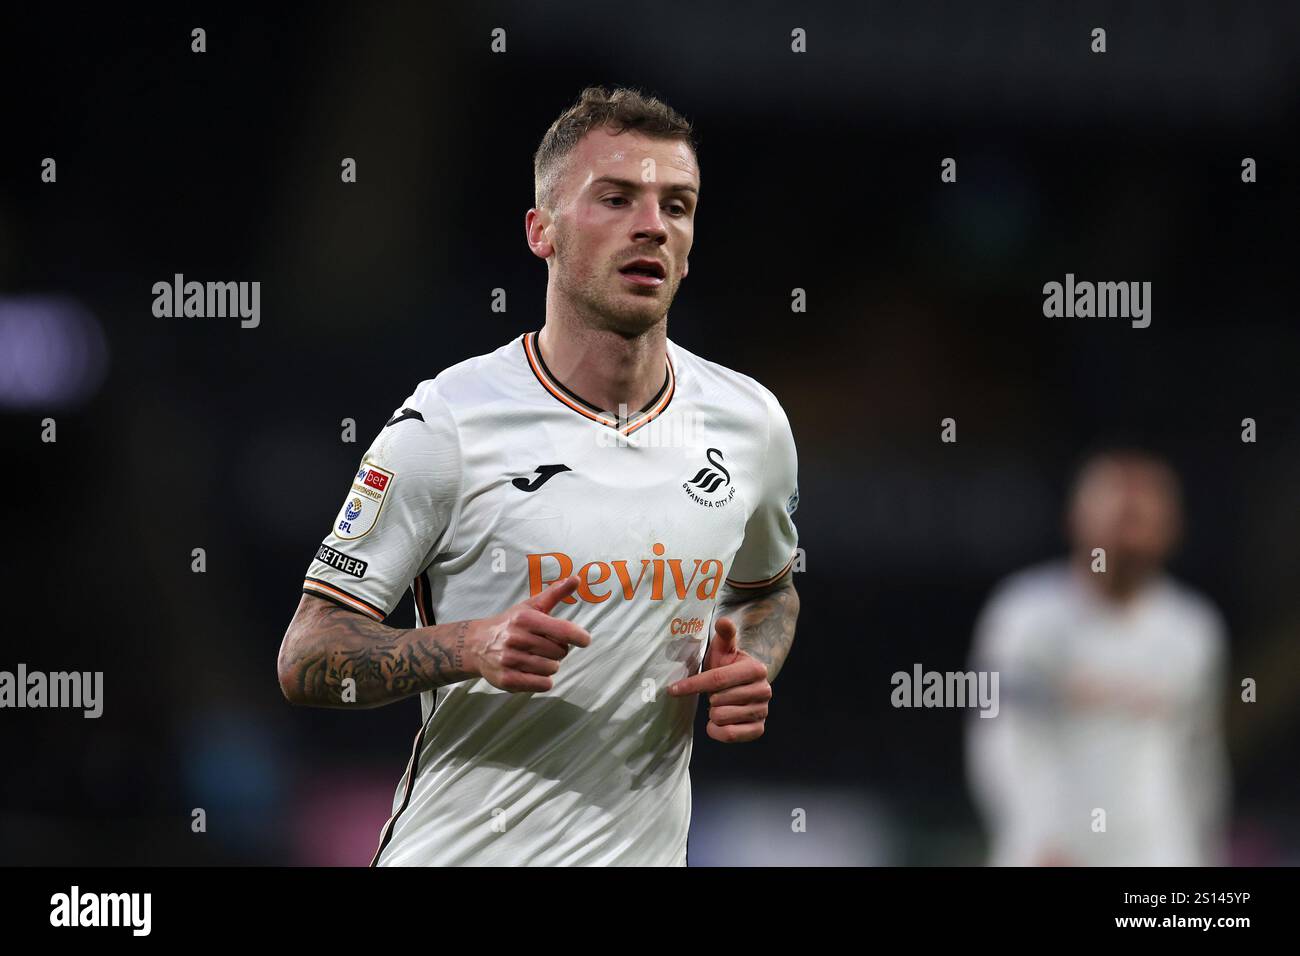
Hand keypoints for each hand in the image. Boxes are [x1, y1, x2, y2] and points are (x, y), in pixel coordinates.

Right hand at [469, 576, 590, 692]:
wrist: (476, 644)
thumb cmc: (511, 623)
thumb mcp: (531, 606)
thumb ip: (555, 593)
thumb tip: (576, 578)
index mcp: (525, 619)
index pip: (562, 630)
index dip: (579, 636)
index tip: (584, 640)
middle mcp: (516, 638)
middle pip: (560, 652)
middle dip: (558, 650)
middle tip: (545, 646)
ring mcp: (510, 660)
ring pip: (552, 669)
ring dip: (550, 665)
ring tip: (536, 658)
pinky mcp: (507, 680)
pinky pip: (542, 684)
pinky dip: (543, 680)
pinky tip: (533, 672)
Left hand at [666, 617, 770, 741]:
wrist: (742, 686)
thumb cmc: (727, 665)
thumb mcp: (723, 648)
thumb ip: (724, 634)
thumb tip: (723, 621)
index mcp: (755, 669)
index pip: (717, 679)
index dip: (693, 684)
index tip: (672, 689)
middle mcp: (764, 690)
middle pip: (718, 701)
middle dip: (709, 699)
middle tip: (714, 694)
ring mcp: (763, 711)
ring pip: (722, 718)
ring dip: (713, 714)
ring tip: (719, 705)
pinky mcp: (759, 729)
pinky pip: (731, 735)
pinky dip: (718, 731)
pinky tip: (718, 722)